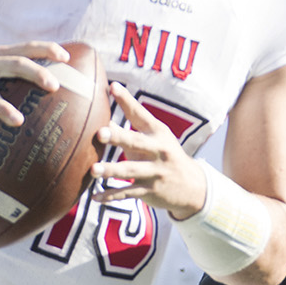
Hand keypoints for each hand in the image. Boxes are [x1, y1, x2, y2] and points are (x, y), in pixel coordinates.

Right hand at [0, 40, 68, 144]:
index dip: (46, 49)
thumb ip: (20, 67)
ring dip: (3, 108)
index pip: (27, 47)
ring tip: (18, 121)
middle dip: (34, 73)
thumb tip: (58, 81)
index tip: (66, 57)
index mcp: (0, 55)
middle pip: (13, 64)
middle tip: (53, 85)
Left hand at [90, 82, 208, 216]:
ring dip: (111, 170)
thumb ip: (129, 129)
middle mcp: (158, 151)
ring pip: (130, 171)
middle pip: (136, 142)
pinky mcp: (151, 191)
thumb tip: (98, 117)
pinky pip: (128, 193)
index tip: (113, 87)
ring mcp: (155, 172)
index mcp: (158, 132)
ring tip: (93, 170)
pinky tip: (95, 197)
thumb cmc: (163, 155)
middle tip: (99, 133)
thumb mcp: (155, 139)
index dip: (126, 101)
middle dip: (118, 137)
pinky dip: (111, 196)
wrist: (192, 186)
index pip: (140, 114)